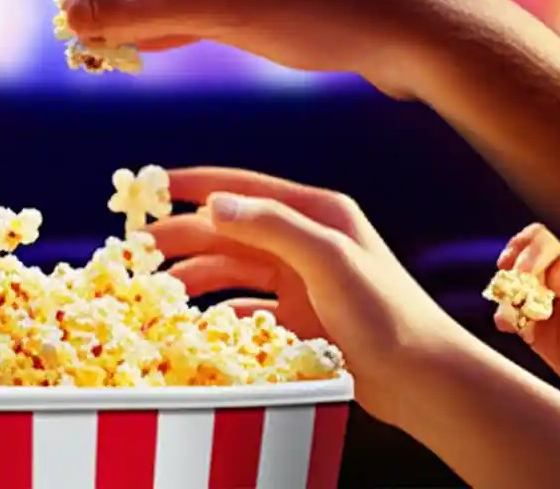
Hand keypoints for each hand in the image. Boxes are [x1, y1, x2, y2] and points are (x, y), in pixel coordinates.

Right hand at [147, 167, 468, 422]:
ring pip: (232, 268)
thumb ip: (271, 225)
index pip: (244, 187)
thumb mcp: (327, 258)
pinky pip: (246, 306)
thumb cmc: (384, 312)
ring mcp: (302, 279)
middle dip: (183, 234)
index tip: (151, 182)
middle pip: (229, 229)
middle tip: (136, 247)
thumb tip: (214, 202)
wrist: (423, 377)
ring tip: (157, 287)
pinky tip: (194, 319)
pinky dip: (218, 310)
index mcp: (316, 213)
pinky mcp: (300, 317)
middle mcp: (305, 240)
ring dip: (195, 273)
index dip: (195, 183)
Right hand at [494, 224, 559, 453]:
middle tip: (510, 285)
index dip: (527, 250)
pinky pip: (506, 316)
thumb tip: (548, 267)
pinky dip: (503, 319)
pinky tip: (512, 327)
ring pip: (508, 289)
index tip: (524, 272)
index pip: (541, 243)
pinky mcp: (529, 327)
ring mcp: (538, 305)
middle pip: (518, 261)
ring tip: (514, 314)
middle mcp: (550, 284)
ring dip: (505, 299)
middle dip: (509, 271)